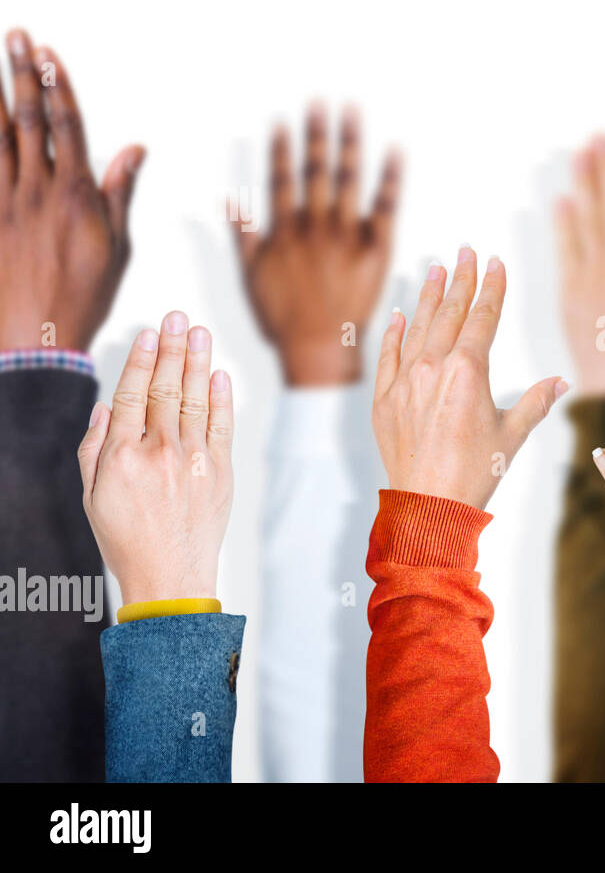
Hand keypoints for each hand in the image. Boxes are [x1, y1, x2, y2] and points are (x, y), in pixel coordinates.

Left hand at [0, 29, 143, 350]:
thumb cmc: (84, 293)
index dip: (59, 87)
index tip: (50, 55)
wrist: (37, 332)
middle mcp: (37, 191)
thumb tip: (132, 151)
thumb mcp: (117, 244)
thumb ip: (118, 191)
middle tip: (15, 37)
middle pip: (30, 120)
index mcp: (75, 195)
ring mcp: (7, 203)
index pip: (68, 127)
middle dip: (23, 75)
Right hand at [77, 312, 233, 604]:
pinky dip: (222, 397)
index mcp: (122, 456)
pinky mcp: (220, 471)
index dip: (142, 359)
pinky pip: (222, 426)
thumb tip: (106, 405)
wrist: (170, 576)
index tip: (150, 332)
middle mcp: (159, 453)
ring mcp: (193, 461)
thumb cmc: (126, 538)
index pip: (132, 394)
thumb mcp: (92, 496)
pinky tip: (219, 373)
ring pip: (197, 400)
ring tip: (199, 332)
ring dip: (198, 361)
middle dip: (172, 348)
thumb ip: (94, 447)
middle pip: (167, 389)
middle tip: (177, 317)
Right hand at [229, 104, 400, 385]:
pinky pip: (386, 204)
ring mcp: (347, 235)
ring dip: (348, 141)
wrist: (320, 349)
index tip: (283, 121)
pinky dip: (391, 176)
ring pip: (348, 178)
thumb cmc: (284, 319)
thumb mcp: (252, 276)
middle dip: (317, 133)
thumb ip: (244, 234)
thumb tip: (231, 200)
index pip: (282, 179)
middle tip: (320, 101)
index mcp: (285, 231)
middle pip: (316, 169)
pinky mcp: (377, 248)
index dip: (282, 148)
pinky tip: (395, 149)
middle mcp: (315, 226)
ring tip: (350, 110)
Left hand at [372, 247, 566, 509]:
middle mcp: (433, 368)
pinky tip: (400, 314)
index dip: (492, 288)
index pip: (483, 318)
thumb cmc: (474, 474)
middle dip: (461, 279)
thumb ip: (535, 402)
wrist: (428, 506)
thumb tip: (560, 382)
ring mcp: (405, 382)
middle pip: (450, 313)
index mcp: (468, 372)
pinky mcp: (385, 400)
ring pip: (418, 326)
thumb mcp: (512, 436)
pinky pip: (388, 356)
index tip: (496, 263)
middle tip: (466, 251)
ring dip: (429, 295)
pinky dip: (394, 333)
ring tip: (435, 268)